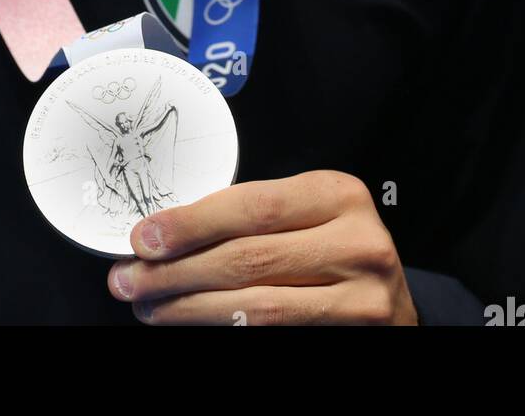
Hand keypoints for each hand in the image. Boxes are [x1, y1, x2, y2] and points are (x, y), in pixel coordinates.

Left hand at [106, 170, 419, 324]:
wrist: (394, 301)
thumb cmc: (336, 247)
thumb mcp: (307, 215)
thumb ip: (254, 217)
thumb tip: (165, 231)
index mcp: (337, 193)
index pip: (252, 206)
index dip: (191, 224)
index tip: (143, 238)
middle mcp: (357, 240)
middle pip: (249, 258)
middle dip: (178, 271)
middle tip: (130, 279)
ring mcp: (363, 293)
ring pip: (259, 305)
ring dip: (191, 308)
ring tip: (149, 307)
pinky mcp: (358, 331)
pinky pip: (277, 332)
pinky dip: (226, 328)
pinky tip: (191, 322)